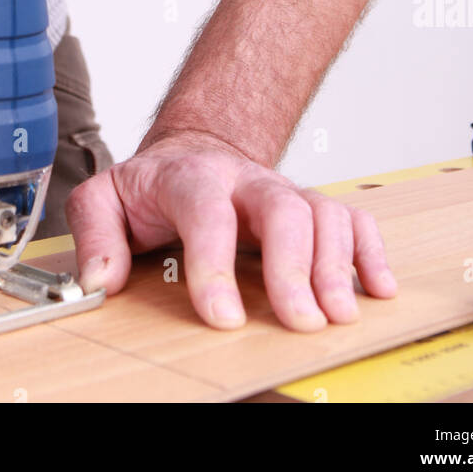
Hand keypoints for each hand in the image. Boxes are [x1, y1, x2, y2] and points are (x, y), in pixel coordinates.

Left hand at [66, 128, 396, 330]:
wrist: (192, 151)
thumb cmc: (152, 186)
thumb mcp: (104, 199)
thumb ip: (95, 234)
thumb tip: (100, 280)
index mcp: (190, 176)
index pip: (206, 211)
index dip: (215, 264)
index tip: (223, 317)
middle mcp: (244, 180)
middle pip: (280, 209)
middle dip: (295, 267)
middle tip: (300, 320)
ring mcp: (282, 191)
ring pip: (322, 213)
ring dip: (336, 264)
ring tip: (339, 313)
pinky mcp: (310, 207)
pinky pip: (352, 219)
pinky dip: (370, 251)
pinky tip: (378, 288)